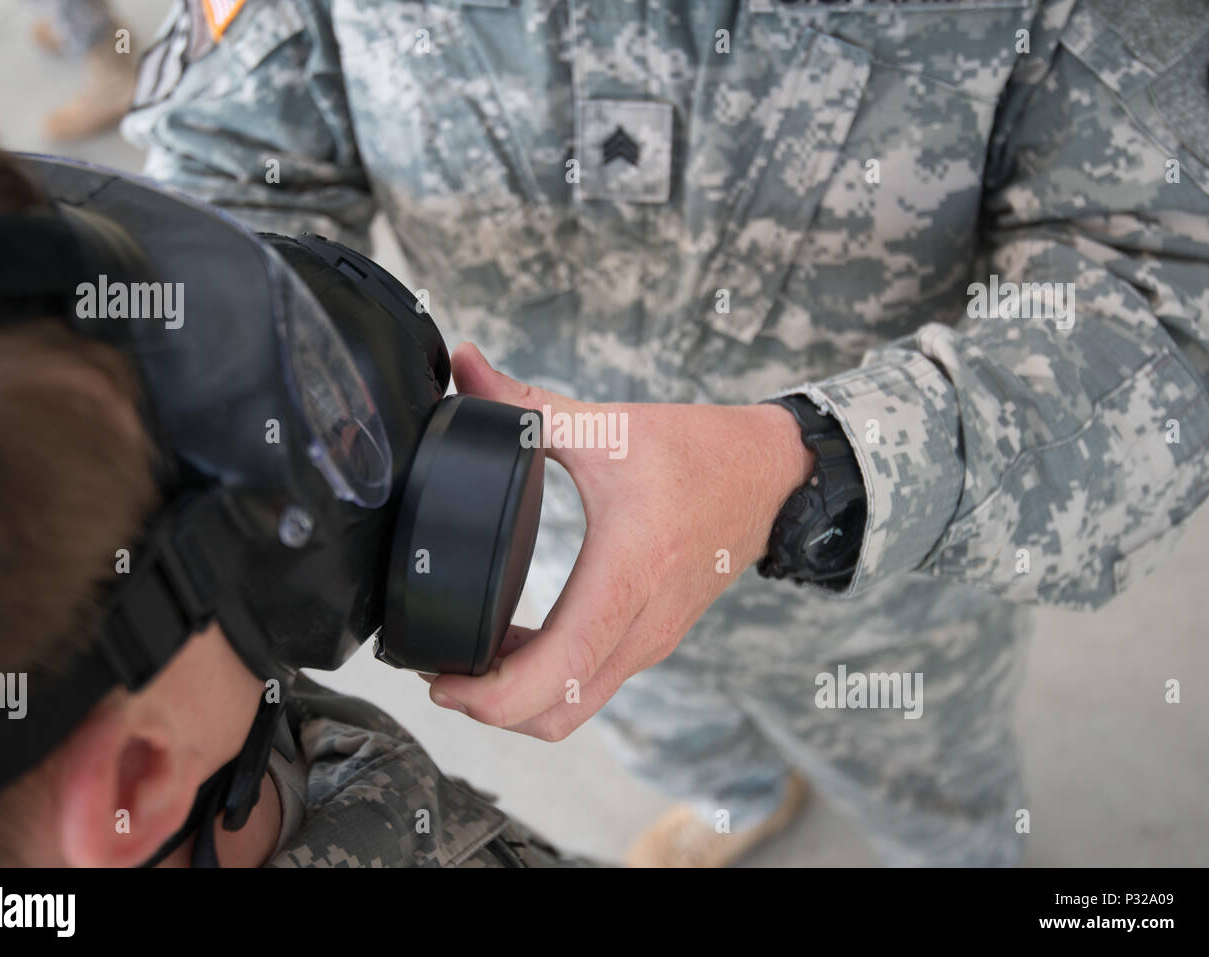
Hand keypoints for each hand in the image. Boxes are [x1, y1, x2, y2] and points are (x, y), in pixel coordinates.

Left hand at [428, 343, 813, 739]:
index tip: (440, 679)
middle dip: (491, 710)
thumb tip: (463, 364)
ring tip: (468, 660)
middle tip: (439, 672)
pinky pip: (594, 683)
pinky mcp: (654, 638)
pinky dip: (549, 682)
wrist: (769, 474)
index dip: (492, 696)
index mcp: (630, 571)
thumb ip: (525, 402)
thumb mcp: (608, 425)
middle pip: (561, 711)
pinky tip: (514, 645)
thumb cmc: (697, 451)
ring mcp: (653, 639)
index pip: (561, 669)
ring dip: (520, 699)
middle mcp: (645, 622)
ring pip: (576, 706)